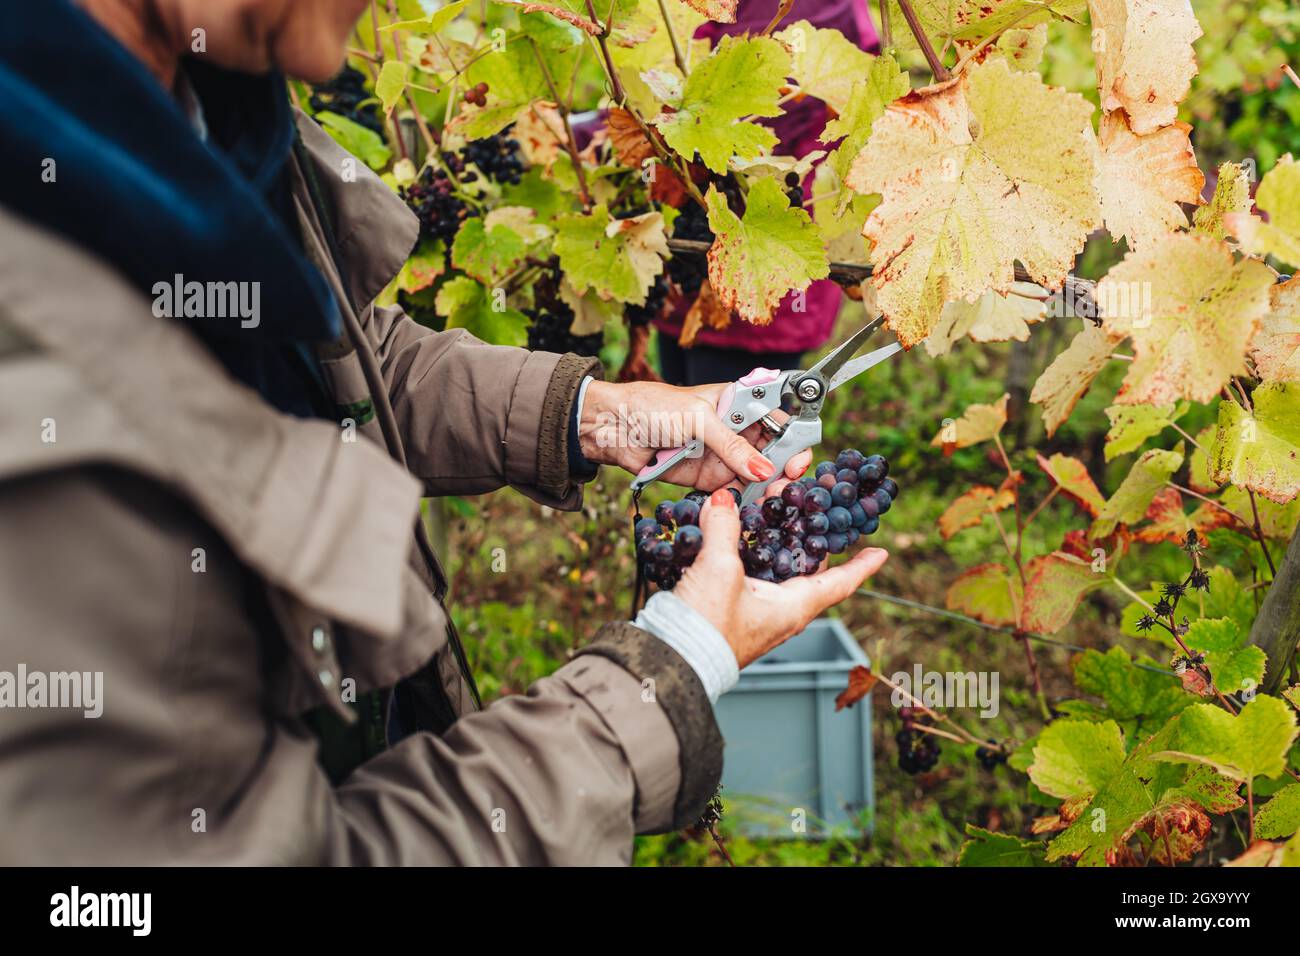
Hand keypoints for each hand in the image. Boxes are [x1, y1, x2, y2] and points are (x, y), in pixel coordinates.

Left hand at [577, 379, 811, 492]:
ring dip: (767, 487)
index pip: (777, 419)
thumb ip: (731, 445)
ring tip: (772, 497)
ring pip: (756, 475)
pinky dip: (744, 499)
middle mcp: (734, 431)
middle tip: (787, 483)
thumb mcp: (698, 419)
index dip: (793, 437)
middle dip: (784, 468)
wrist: (614, 428)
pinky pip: (733, 490)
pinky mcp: (706, 478)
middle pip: (772, 452)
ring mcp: (721, 456)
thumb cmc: (653, 407)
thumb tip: (763, 469)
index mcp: (737, 404)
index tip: (799, 457)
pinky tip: (752, 505)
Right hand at [672, 490, 889, 667]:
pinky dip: (746, 551)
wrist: (669, 659)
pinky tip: (731, 534)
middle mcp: (779, 612)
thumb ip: (724, 529)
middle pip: (805, 569)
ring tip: (773, 513)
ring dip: (775, 541)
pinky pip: (747, 574)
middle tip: (812, 510)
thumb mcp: (719, 569)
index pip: (838, 583)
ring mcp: (754, 612)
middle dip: (808, 537)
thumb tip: (725, 499)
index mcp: (793, 608)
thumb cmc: (707, 626)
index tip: (880, 552)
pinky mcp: (729, 609)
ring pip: (774, 569)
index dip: (860, 566)